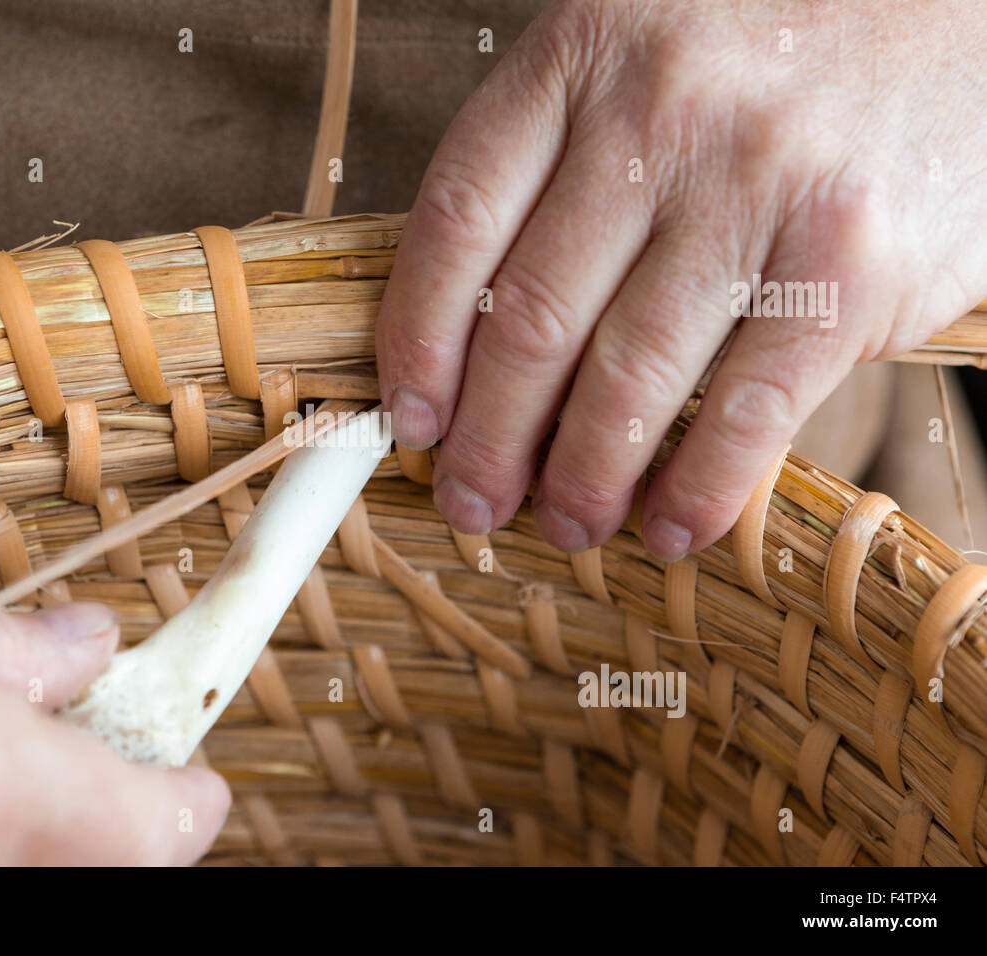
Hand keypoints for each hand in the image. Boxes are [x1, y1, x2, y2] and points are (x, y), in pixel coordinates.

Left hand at [377, 0, 986, 558]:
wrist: (959, 6)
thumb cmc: (775, 57)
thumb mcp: (642, 66)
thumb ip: (563, 171)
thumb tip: (483, 345)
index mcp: (580, 58)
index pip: (455, 222)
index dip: (417, 341)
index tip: (411, 419)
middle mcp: (657, 116)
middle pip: (530, 319)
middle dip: (489, 441)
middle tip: (473, 501)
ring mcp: (756, 188)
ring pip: (625, 377)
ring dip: (580, 480)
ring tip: (565, 526)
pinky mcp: (850, 263)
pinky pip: (744, 409)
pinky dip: (695, 488)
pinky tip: (668, 529)